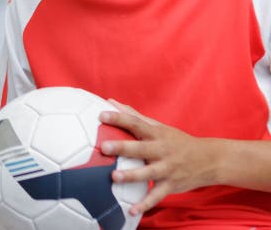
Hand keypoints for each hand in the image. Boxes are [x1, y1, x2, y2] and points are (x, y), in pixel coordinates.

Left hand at [99, 99, 218, 214]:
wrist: (210, 160)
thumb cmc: (177, 141)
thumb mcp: (158, 127)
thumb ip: (134, 116)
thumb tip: (110, 102)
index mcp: (156, 134)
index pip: (136, 123)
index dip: (119, 118)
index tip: (101, 115)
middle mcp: (161, 150)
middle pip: (140, 148)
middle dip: (122, 148)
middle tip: (103, 147)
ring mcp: (167, 169)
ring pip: (148, 173)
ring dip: (131, 175)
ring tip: (114, 177)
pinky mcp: (171, 185)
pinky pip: (157, 196)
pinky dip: (145, 204)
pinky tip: (131, 210)